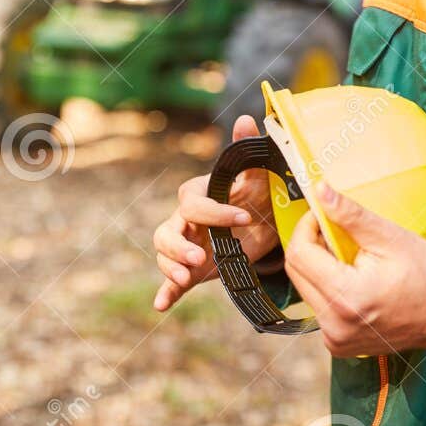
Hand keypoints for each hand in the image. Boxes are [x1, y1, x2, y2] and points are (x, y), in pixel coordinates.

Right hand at [153, 115, 279, 312]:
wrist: (264, 225)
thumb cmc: (256, 196)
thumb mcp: (257, 177)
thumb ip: (248, 152)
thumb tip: (247, 119)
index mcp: (198, 196)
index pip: (194, 203)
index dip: (216, 212)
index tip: (245, 220)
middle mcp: (185, 220)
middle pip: (166, 230)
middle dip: (179, 245)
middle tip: (200, 256)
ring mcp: (185, 245)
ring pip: (163, 253)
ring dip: (170, 266)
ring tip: (186, 276)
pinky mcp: (190, 269)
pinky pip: (172, 282)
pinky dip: (166, 293)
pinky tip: (162, 306)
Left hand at [284, 182, 425, 356]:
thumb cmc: (425, 276)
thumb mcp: (389, 238)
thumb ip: (350, 215)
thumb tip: (320, 190)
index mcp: (345, 298)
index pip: (299, 254)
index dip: (306, 226)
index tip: (321, 214)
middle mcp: (334, 325)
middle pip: (296, 272)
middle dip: (310, 245)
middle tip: (334, 231)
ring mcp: (335, 339)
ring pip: (305, 289)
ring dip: (318, 267)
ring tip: (349, 257)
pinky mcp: (338, 344)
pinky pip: (318, 307)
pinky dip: (328, 288)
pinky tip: (353, 281)